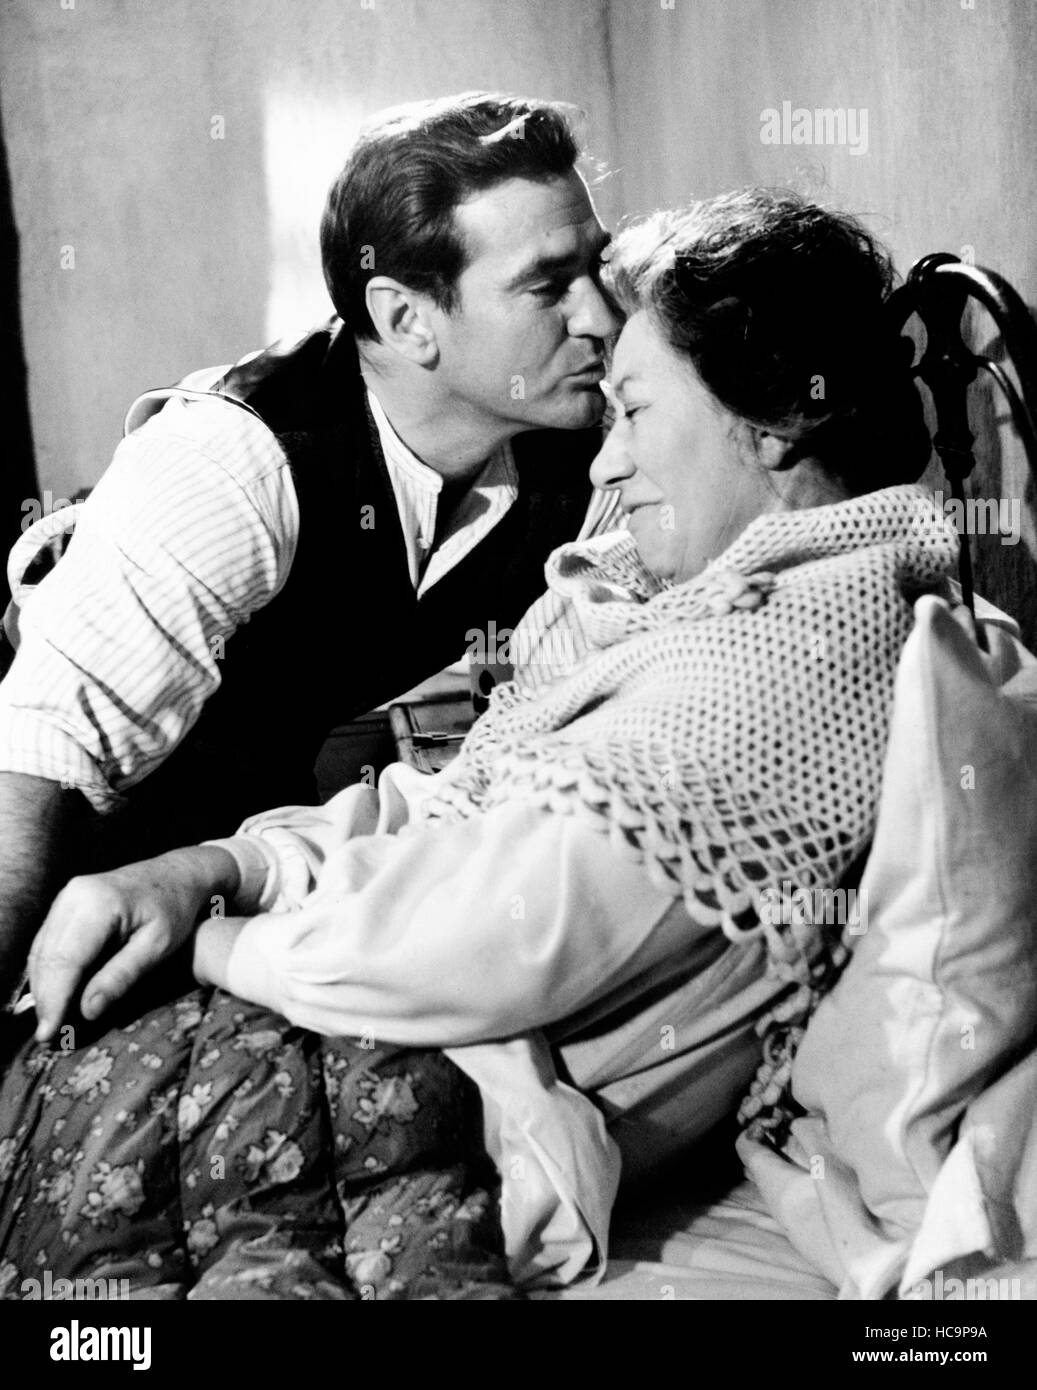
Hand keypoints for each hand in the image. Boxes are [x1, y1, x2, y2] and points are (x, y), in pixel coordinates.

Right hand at [28, 845, 238, 1041]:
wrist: (178, 874)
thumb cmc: (175, 910)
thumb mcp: (157, 946)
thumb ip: (120, 977)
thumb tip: (86, 1012)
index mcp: (99, 904)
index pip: (65, 961)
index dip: (55, 1001)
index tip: (50, 1034)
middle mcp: (75, 895)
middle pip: (47, 957)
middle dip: (46, 999)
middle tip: (49, 1037)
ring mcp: (68, 895)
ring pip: (42, 950)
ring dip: (43, 988)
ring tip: (50, 1022)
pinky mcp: (67, 902)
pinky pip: (48, 941)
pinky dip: (48, 970)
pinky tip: (55, 995)